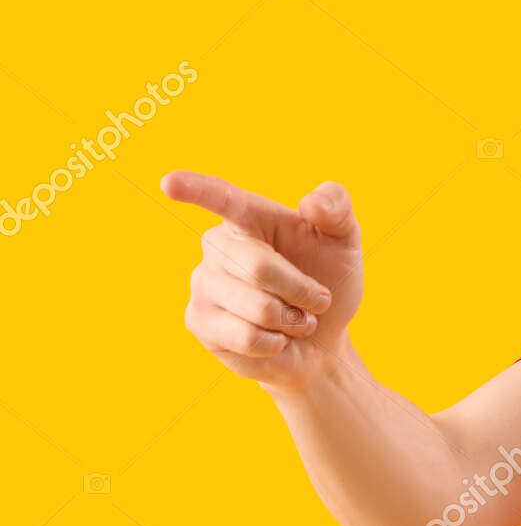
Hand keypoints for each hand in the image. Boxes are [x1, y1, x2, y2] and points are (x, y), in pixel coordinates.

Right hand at [162, 170, 363, 392]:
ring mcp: (203, 283)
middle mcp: (218, 245)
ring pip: (258, 308)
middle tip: (318, 299)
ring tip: (294, 318)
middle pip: (259, 268)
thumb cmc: (330, 282)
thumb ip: (337, 209)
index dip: (196, 189)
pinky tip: (274, 338)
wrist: (323, 339)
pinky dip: (276, 343)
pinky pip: (247, 337)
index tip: (169, 182)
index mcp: (250, 218)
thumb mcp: (345, 241)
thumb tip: (310, 204)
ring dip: (292, 319)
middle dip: (302, 290)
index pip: (222, 198)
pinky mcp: (199, 321)